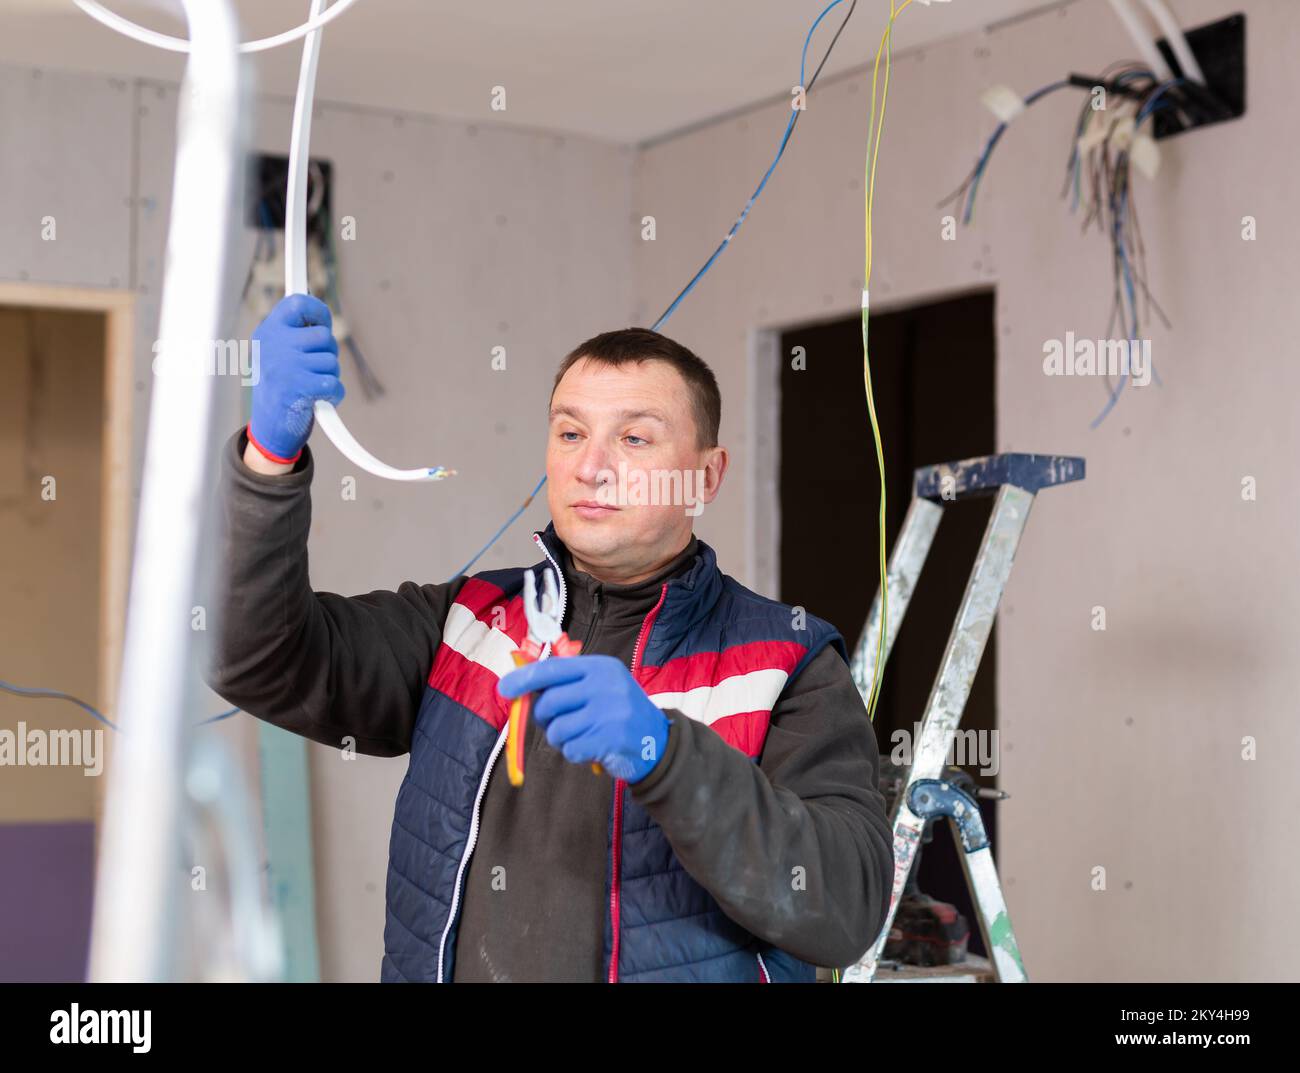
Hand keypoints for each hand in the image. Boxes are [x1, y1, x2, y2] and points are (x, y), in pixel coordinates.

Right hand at [248, 293, 343, 461]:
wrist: (269, 428)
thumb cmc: (281, 387)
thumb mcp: (279, 354)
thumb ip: (297, 334)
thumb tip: (323, 316)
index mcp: (267, 333)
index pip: (297, 303)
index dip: (318, 311)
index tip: (323, 321)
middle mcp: (273, 346)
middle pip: (324, 336)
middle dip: (328, 354)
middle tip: (313, 369)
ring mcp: (285, 367)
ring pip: (332, 361)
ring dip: (329, 377)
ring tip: (311, 387)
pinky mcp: (299, 389)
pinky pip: (335, 384)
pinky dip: (333, 395)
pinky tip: (319, 401)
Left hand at [497, 655, 669, 782]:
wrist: (657, 742)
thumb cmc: (618, 712)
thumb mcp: (599, 686)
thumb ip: (566, 683)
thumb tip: (521, 687)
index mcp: (599, 667)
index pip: (552, 669)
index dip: (524, 678)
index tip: (505, 688)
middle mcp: (604, 685)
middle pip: (549, 702)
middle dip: (544, 718)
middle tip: (557, 723)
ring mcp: (608, 712)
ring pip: (557, 730)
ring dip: (560, 739)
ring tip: (579, 736)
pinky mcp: (609, 739)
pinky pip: (570, 749)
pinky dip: (574, 753)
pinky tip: (591, 748)